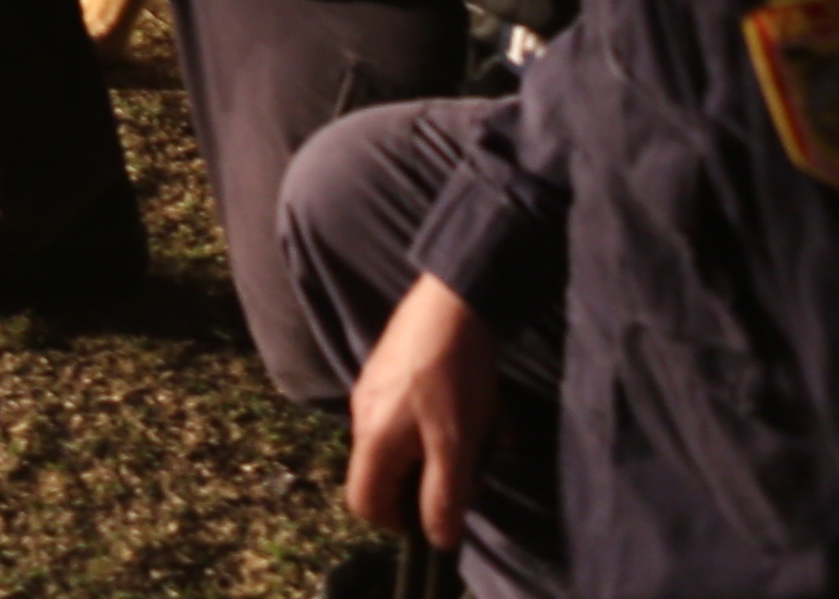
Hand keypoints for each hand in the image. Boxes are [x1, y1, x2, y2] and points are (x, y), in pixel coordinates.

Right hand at [341, 274, 483, 546]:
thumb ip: (444, 495)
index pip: (363, 503)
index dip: (396, 521)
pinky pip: (405, 414)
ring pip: (398, 444)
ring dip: (435, 452)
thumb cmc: (455, 374)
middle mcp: (362, 415)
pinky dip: (435, 424)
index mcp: (373, 439)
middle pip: (382, 474)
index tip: (436, 512)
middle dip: (424, 482)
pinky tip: (471, 407)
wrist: (454, 297)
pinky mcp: (389, 368)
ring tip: (476, 435)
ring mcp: (372, 388)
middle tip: (466, 472)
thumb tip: (438, 541)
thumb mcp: (456, 443)